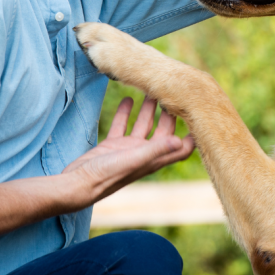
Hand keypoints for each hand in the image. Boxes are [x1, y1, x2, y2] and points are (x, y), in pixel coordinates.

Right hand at [63, 96, 194, 204]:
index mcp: (153, 159)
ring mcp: (128, 149)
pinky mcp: (112, 145)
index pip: (181, 149)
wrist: (76, 184)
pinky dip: (125, 112)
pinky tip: (127, 98)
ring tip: (152, 90)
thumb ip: (155, 149)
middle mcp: (144, 154)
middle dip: (170, 115)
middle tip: (172, 93)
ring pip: (143, 126)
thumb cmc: (106, 176)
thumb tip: (181, 140)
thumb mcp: (133, 160)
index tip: (197, 115)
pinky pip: (122, 125)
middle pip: (164, 132)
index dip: (191, 136)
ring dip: (149, 110)